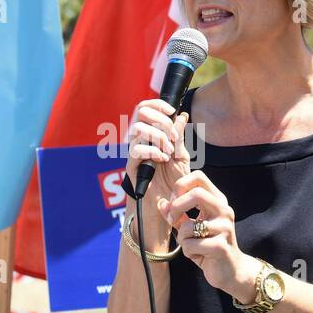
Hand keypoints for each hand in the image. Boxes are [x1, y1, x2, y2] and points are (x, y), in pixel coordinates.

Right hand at [124, 99, 191, 241]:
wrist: (167, 208)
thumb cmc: (173, 184)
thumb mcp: (181, 156)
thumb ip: (179, 136)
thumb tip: (181, 115)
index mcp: (151, 135)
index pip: (145, 108)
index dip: (157, 104)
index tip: (171, 111)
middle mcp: (140, 141)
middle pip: (139, 112)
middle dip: (160, 120)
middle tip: (173, 137)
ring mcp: (134, 153)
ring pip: (138, 129)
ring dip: (158, 137)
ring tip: (169, 151)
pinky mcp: (131, 167)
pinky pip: (136, 150)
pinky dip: (152, 151)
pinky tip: (163, 159)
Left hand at [160, 170, 258, 300]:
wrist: (230, 270)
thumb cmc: (209, 246)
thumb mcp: (190, 227)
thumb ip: (176, 214)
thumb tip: (161, 203)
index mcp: (217, 201)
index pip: (198, 177)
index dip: (180, 186)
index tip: (174, 202)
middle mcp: (224, 210)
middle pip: (196, 194)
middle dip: (177, 207)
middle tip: (173, 221)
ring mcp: (225, 228)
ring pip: (188, 226)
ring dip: (182, 238)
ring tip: (191, 245)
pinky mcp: (221, 246)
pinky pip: (190, 245)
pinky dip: (188, 251)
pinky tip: (198, 255)